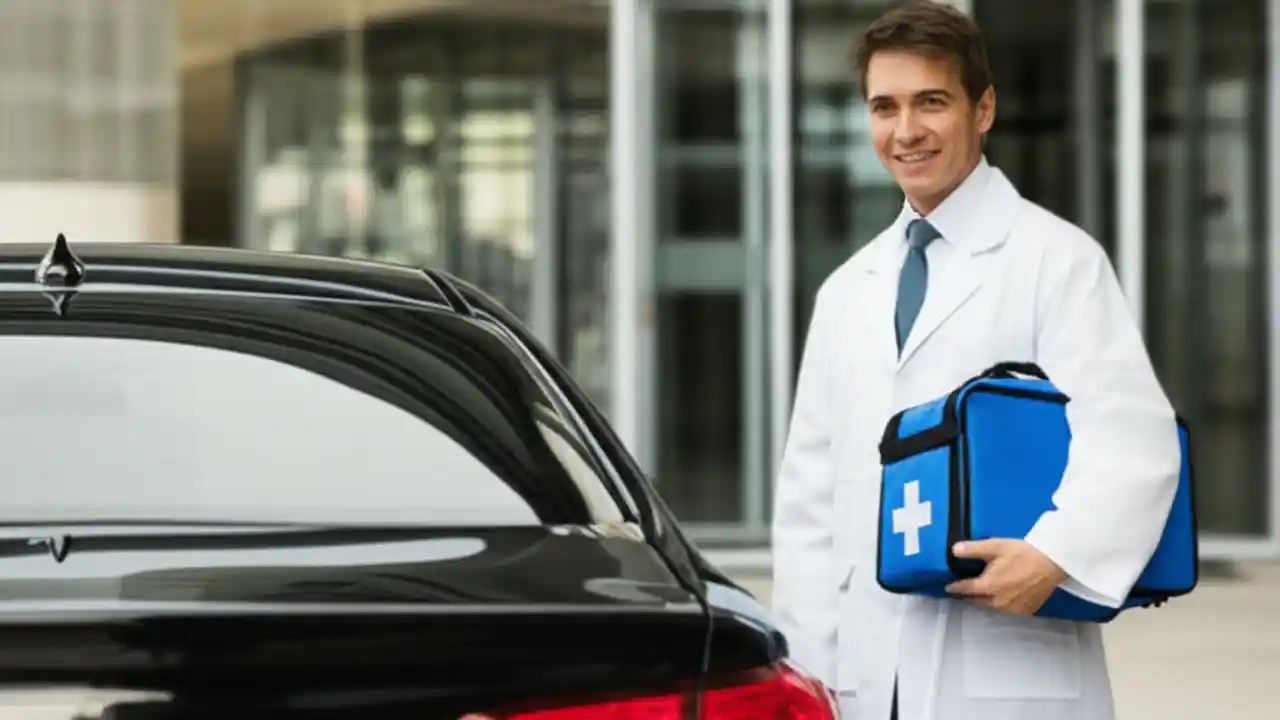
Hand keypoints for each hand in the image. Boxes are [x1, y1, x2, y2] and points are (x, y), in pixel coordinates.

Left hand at [944, 538, 1066, 614]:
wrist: (1052, 563)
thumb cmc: (1024, 553)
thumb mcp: (995, 546)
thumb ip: (973, 549)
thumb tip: (954, 550)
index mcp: (988, 586)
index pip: (965, 589)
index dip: (955, 588)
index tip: (948, 588)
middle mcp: (998, 601)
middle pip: (978, 600)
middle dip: (970, 594)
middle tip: (966, 589)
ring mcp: (1013, 608)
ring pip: (992, 606)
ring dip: (986, 599)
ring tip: (985, 591)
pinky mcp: (1026, 610)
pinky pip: (1008, 609)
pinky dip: (1003, 603)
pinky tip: (1004, 595)